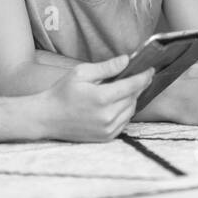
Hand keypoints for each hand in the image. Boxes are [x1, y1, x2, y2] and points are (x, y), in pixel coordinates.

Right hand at [39, 55, 153, 141]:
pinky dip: (125, 112)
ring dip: (132, 99)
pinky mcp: (106, 137)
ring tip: (126, 90)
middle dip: (138, 86)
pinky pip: (123, 122)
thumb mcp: (81, 73)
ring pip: (130, 111)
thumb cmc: (62, 92)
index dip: (144, 76)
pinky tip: (117, 104)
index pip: (132, 85)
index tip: (151, 69)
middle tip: (139, 77)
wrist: (47, 118)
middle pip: (133, 98)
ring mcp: (107, 129)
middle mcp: (107, 116)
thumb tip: (127, 60)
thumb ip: (106, 67)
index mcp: (101, 98)